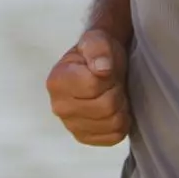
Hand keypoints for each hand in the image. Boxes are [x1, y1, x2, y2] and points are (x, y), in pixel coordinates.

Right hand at [46, 28, 129, 145]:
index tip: (105, 69)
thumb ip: (98, 48)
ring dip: (121, 107)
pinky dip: (121, 123)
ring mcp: (71, 126)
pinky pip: (114, 136)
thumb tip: (102, 69)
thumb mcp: (98, 40)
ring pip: (113, 123)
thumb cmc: (98, 53)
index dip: (108, 76)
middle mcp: (59, 107)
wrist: (100, 67)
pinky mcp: (85, 138)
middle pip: (106, 106)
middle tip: (112, 82)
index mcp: (57, 81)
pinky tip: (113, 110)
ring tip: (112, 94)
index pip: (93, 86)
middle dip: (116, 91)